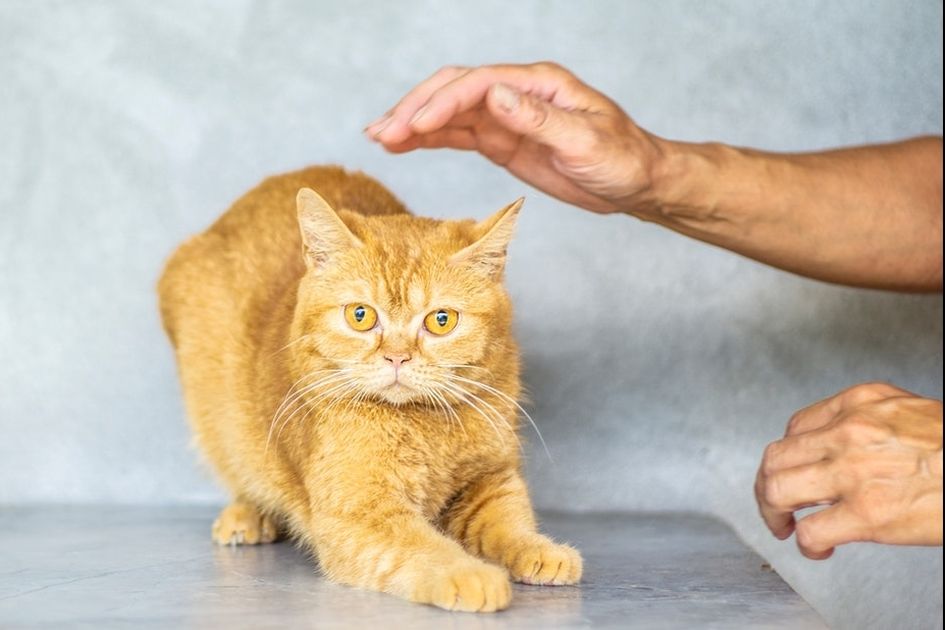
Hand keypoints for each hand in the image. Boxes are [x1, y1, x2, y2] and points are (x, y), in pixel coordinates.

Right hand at [365, 62, 666, 213]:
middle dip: (415, 109)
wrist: (638, 182)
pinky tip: (404, 146)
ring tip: (378, 138)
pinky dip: (429, 140)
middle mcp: (517, 94)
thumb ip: (539, 120)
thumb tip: (495, 94)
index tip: (414, 127)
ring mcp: (507, 117)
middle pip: (454, 91)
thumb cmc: (622, 159)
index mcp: (538, 84)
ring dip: (413, 124)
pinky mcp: (503, 142)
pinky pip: (458, 136)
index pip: (478, 84)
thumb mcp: (586, 142)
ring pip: (450, 113)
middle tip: (381, 132)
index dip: (443, 104)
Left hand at [756, 382, 942, 558]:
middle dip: (767, 484)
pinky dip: (805, 543)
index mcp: (859, 403)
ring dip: (772, 512)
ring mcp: (855, 472)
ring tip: (783, 526)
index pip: (796, 427)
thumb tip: (840, 445)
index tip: (794, 472)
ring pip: (777, 488)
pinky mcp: (868, 514)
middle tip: (774, 504)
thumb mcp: (908, 412)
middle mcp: (849, 432)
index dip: (789, 456)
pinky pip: (811, 530)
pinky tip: (817, 547)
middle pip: (775, 456)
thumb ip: (868, 422)